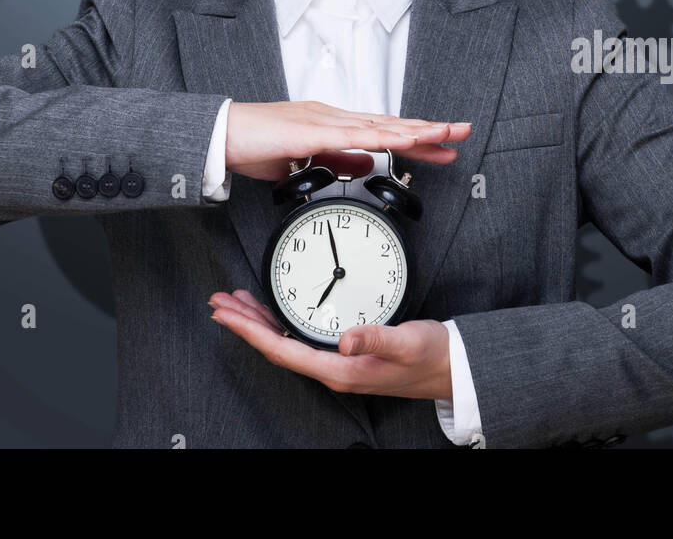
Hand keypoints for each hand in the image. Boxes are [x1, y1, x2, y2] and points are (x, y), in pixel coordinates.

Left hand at [207, 289, 453, 400]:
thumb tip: (346, 339)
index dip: (251, 331)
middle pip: (276, 346)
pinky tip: (273, 312)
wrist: (452, 368)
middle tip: (219, 303)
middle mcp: (334, 369)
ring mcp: (338, 363)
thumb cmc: (433, 356)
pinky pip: (300, 338)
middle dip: (244, 324)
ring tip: (236, 304)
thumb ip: (377, 339)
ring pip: (285, 342)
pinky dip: (280, 322)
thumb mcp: (407, 342)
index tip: (227, 314)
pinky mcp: (346, 354)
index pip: (282, 350)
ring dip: (258, 322)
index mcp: (341, 369)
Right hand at [225, 100, 471, 181]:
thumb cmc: (256, 144)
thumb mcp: (305, 158)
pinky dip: (381, 135)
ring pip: (380, 125)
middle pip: (391, 123)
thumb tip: (365, 164)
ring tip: (444, 133)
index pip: (384, 131)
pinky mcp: (312, 129)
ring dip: (414, 129)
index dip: (416, 138)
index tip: (444, 144)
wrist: (223, 134)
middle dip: (428, 129)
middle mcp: (335, 117)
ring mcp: (325, 120)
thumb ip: (335, 159)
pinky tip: (401, 138)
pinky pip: (353, 134)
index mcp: (334, 125)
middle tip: (461, 131)